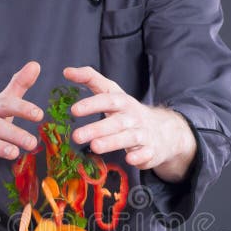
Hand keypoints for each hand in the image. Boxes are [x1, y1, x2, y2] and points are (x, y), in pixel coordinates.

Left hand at [65, 66, 196, 182]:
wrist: (163, 130)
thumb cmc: (129, 112)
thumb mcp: (113, 94)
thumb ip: (92, 81)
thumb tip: (67, 71)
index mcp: (123, 102)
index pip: (108, 99)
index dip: (92, 103)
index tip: (74, 109)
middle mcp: (133, 117)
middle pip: (116, 121)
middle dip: (96, 129)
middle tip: (77, 136)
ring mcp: (143, 134)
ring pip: (129, 137)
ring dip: (112, 142)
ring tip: (95, 146)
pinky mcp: (150, 151)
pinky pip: (146, 153)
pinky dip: (139, 156)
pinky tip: (129, 160)